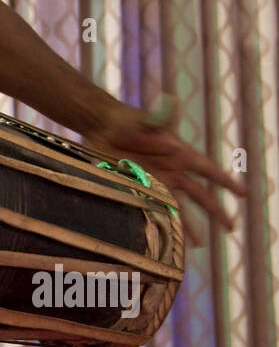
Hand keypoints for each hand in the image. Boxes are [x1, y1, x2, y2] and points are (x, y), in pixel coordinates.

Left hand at [79, 96, 246, 245]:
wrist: (103, 128)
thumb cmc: (127, 120)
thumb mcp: (146, 120)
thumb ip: (159, 117)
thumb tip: (171, 102)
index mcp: (180, 153)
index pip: (208, 170)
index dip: (225, 181)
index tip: (243, 194)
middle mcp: (173, 171)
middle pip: (200, 195)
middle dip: (216, 211)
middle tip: (232, 228)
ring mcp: (158, 181)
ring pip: (179, 207)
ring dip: (190, 225)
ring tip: (200, 244)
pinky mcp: (141, 188)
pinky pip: (156, 209)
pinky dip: (163, 222)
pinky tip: (168, 238)